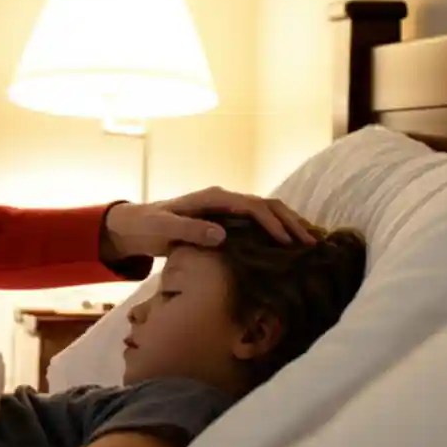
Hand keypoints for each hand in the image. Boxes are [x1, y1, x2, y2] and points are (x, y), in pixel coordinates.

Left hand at [100, 187, 314, 260]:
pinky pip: (257, 224)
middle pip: (267, 205)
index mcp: (212, 198)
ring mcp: (226, 210)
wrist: (135, 225)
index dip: (272, 223)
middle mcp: (224, 200)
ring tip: (309, 244)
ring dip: (288, 226)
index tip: (287, 243)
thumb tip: (222, 235)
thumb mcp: (164, 229)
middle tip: (311, 244)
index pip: (252, 206)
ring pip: (267, 213)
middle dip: (290, 222)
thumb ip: (189, 231)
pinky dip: (276, 232)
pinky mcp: (226, 222)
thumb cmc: (147, 225)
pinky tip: (289, 248)